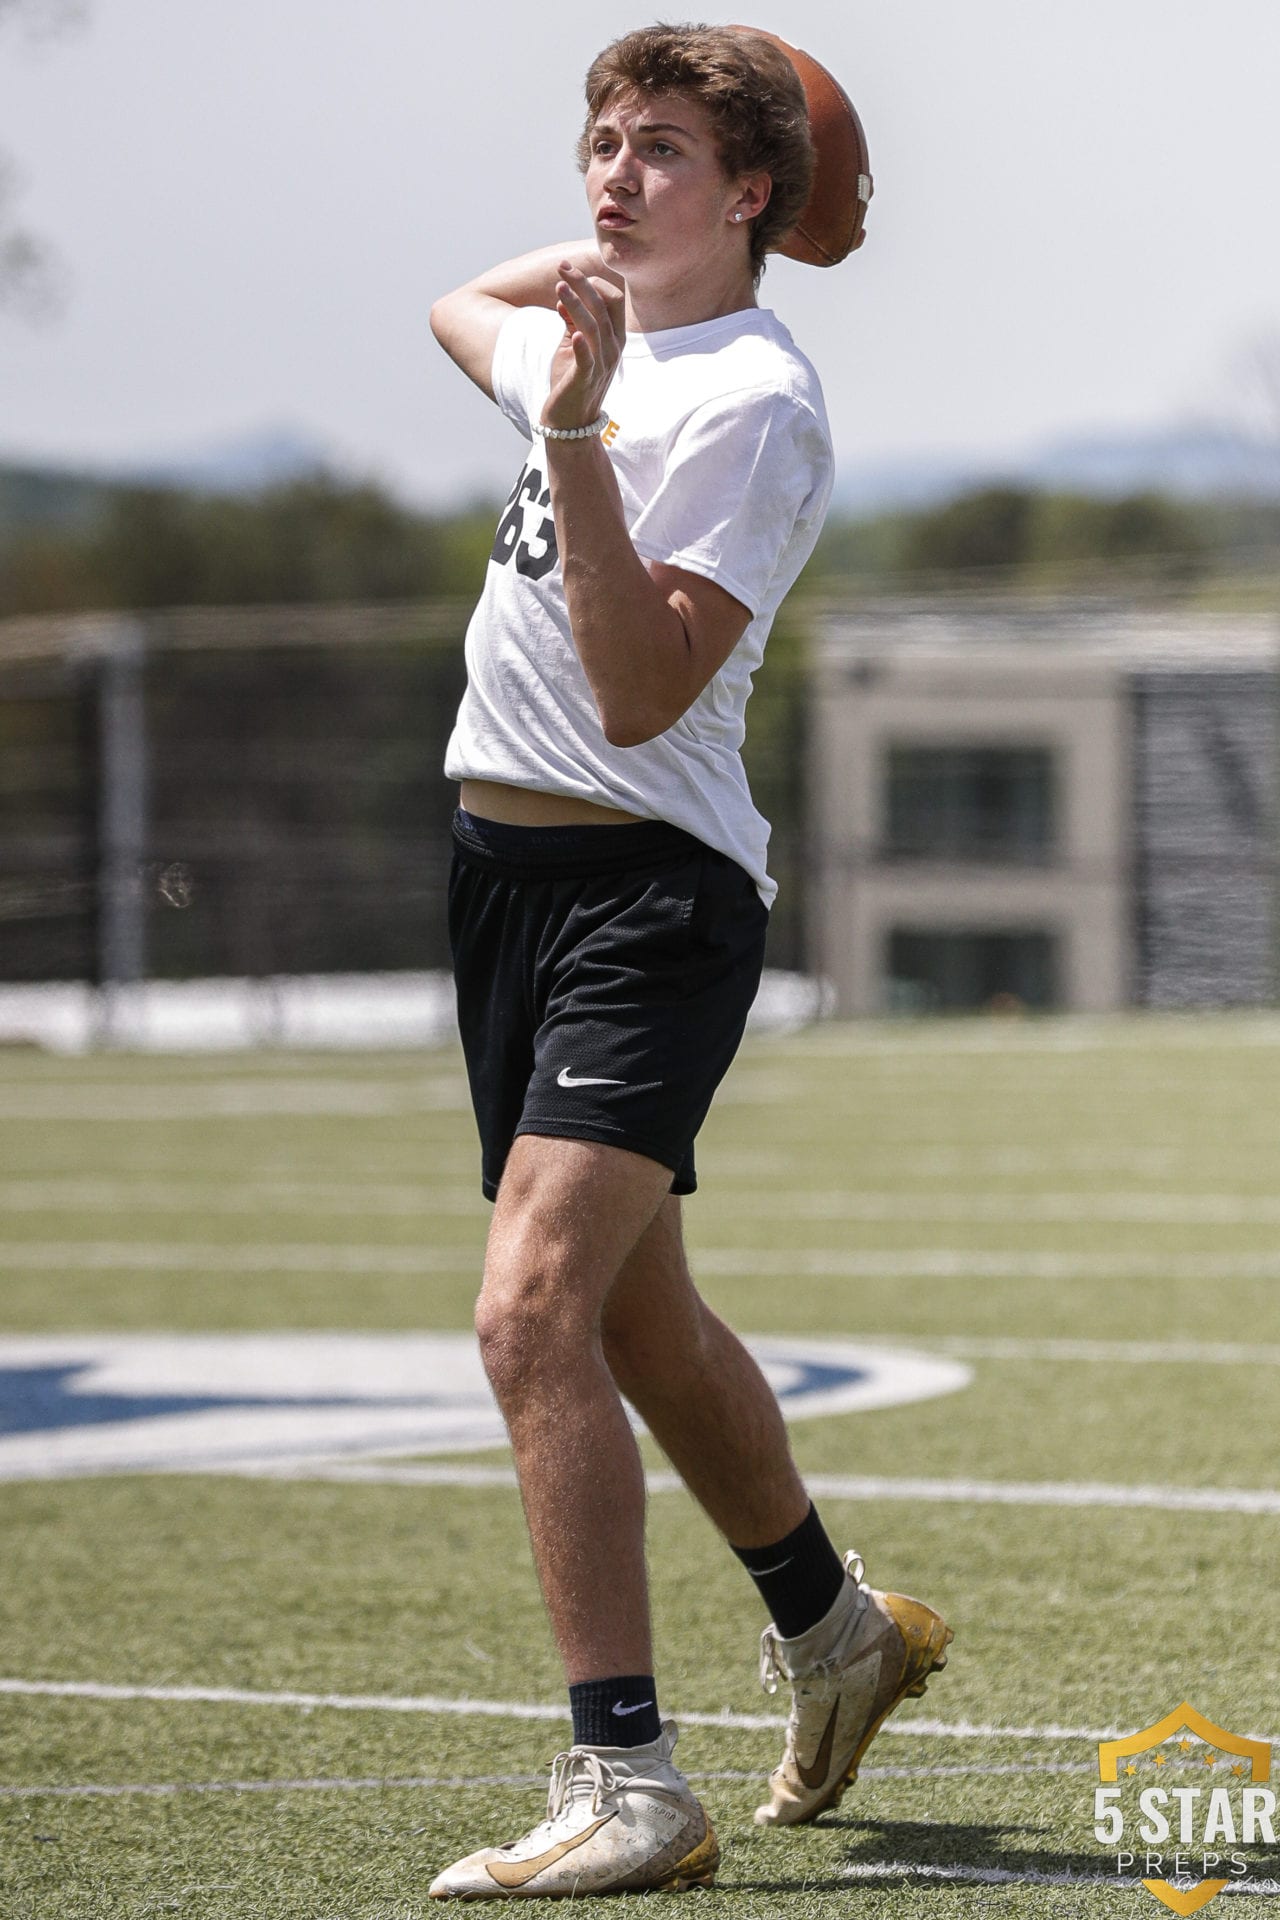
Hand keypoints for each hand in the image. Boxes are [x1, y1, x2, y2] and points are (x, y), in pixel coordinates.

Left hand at [542, 262, 624, 431]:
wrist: (570, 422)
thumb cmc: (570, 382)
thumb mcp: (571, 347)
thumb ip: (571, 322)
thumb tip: (563, 297)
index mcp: (613, 338)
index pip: (613, 300)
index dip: (592, 282)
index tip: (568, 274)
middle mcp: (612, 349)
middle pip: (604, 307)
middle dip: (583, 284)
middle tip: (562, 267)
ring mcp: (601, 366)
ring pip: (594, 327)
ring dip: (577, 305)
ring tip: (559, 287)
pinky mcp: (585, 380)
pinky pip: (587, 360)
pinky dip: (581, 346)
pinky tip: (573, 333)